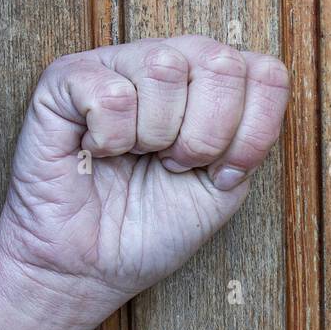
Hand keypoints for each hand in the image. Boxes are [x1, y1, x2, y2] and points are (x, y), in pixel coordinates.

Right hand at [0, 35, 289, 325]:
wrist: (88, 267)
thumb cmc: (149, 227)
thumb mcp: (224, 187)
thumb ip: (252, 136)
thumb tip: (255, 86)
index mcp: (208, 85)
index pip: (266, 73)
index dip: (252, 133)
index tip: (219, 174)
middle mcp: (166, 62)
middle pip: (221, 62)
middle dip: (205, 135)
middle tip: (172, 165)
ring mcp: (115, 65)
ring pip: (163, 67)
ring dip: (153, 135)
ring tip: (132, 157)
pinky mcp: (64, 80)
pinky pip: (111, 93)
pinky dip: (110, 139)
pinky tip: (96, 151)